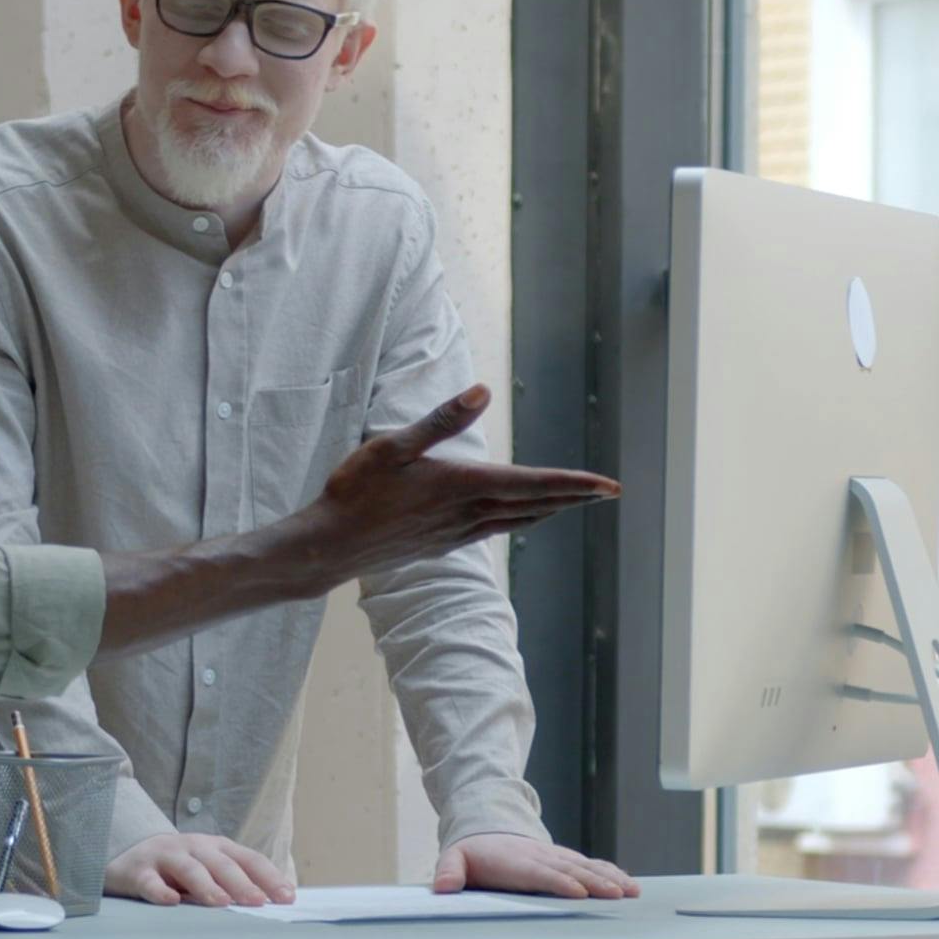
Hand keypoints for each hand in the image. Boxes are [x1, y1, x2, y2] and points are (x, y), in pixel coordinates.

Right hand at [108, 831, 294, 908]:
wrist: (127, 856)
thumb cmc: (178, 869)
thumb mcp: (208, 870)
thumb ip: (235, 882)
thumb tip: (274, 904)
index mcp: (216, 848)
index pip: (248, 859)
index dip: (269, 877)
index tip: (287, 897)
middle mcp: (194, 848)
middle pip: (221, 864)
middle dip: (242, 883)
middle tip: (258, 902)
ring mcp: (165, 857)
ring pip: (189, 870)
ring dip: (206, 885)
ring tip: (221, 903)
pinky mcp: (139, 871)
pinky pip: (150, 882)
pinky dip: (160, 891)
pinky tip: (171, 902)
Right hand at [313, 388, 617, 579]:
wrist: (329, 547)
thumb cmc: (354, 492)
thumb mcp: (392, 445)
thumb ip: (440, 421)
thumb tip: (482, 391)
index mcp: (462, 485)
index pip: (533, 483)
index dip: (575, 484)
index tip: (610, 486)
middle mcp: (466, 513)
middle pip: (534, 505)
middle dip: (574, 498)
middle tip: (610, 493)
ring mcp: (455, 533)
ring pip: (517, 521)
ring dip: (549, 510)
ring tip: (574, 504)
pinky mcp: (441, 545)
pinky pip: (492, 531)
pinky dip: (518, 522)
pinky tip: (518, 521)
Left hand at [433, 831, 638, 899]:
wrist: (487, 829)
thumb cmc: (472, 853)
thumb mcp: (454, 859)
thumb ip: (449, 871)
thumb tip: (442, 887)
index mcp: (516, 863)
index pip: (540, 874)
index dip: (559, 882)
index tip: (578, 892)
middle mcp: (541, 858)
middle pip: (571, 871)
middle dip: (595, 883)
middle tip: (617, 894)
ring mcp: (557, 857)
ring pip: (587, 867)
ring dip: (610, 879)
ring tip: (631, 890)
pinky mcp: (566, 859)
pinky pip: (592, 865)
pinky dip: (611, 873)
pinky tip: (629, 884)